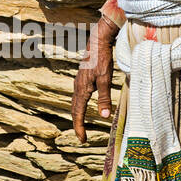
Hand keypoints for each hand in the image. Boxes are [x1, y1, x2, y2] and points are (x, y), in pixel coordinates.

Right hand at [72, 19, 115, 142]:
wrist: (97, 41)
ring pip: (76, 103)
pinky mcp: (82, 78)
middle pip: (75, 110)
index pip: (78, 114)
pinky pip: (79, 96)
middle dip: (78, 124)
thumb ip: (104, 98)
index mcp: (82, 89)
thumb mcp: (106, 79)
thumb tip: (104, 117)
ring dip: (78, 116)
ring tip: (82, 125)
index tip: (83, 139)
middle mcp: (77, 87)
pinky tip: (85, 106)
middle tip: (82, 137)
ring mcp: (79, 82)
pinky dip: (80, 106)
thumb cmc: (102, 59)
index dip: (80, 127)